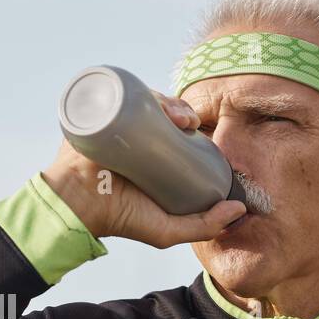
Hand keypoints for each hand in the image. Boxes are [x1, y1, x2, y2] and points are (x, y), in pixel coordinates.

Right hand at [41, 91, 245, 246]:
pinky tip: (155, 99)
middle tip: (190, 123)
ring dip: (167, 99)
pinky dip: (140, 90)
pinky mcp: (99, 111)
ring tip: (177, 116)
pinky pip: (119, 91)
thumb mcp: (168, 229)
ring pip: (147, 100)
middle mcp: (135, 135)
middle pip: (164, 112)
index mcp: (153, 155)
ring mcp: (117, 122)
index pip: (178, 132)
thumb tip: (240, 208)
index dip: (195, 128)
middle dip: (183, 110)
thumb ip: (205, 225)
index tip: (205, 134)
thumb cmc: (121, 219)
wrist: (78, 208)